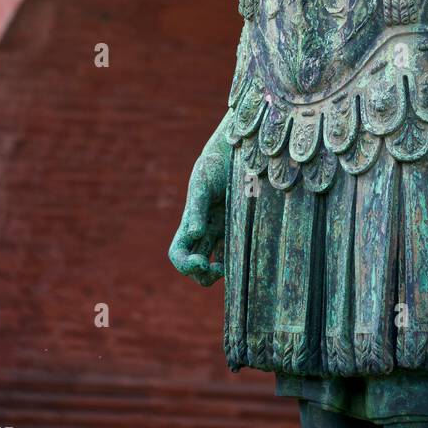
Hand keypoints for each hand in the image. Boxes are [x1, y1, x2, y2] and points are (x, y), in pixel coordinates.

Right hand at [168, 149, 227, 287]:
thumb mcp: (203, 185)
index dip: (185, 265)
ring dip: (222, 272)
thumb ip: (198, 209)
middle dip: (203, 274)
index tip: (202, 263)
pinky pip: (236, 252)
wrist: (234, 153)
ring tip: (235, 269)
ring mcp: (221, 231)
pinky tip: (249, 258)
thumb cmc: (214, 167)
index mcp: (189, 224)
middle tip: (219, 270)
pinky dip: (240, 261)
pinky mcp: (239, 227)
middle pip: (196, 266)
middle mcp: (204, 231)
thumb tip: (195, 233)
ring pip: (217, 263)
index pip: (178, 254)